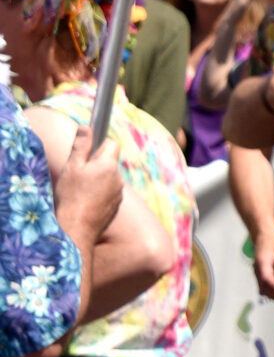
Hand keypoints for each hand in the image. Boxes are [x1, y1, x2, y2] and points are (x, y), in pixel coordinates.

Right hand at [52, 128, 124, 245]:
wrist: (76, 229)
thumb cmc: (71, 196)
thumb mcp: (72, 167)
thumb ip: (81, 146)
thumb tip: (86, 126)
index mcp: (109, 166)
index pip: (112, 144)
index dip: (99, 145)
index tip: (86, 153)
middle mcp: (118, 179)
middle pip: (109, 162)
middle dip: (96, 164)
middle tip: (78, 174)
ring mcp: (118, 194)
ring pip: (108, 178)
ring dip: (97, 180)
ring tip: (80, 190)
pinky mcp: (115, 207)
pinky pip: (108, 193)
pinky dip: (99, 194)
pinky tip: (85, 202)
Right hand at [254, 225, 273, 302]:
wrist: (265, 235)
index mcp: (262, 262)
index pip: (267, 278)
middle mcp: (257, 269)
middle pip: (263, 286)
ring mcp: (257, 272)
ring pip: (263, 287)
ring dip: (273, 295)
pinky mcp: (261, 274)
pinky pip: (264, 286)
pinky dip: (271, 291)